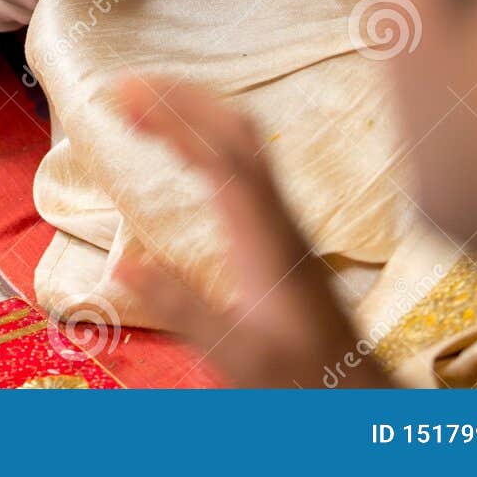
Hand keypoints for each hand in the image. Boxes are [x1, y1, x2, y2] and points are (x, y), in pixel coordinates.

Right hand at [114, 77, 389, 387]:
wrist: (356, 392)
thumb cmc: (301, 378)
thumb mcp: (237, 353)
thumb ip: (181, 307)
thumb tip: (120, 264)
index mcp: (262, 238)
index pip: (216, 157)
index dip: (171, 118)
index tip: (126, 96)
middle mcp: (276, 215)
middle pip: (234, 130)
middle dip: (181, 95)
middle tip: (125, 84)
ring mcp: (282, 217)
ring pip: (244, 138)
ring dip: (196, 107)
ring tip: (147, 98)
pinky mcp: (280, 225)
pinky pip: (244, 158)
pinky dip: (208, 132)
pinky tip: (184, 143)